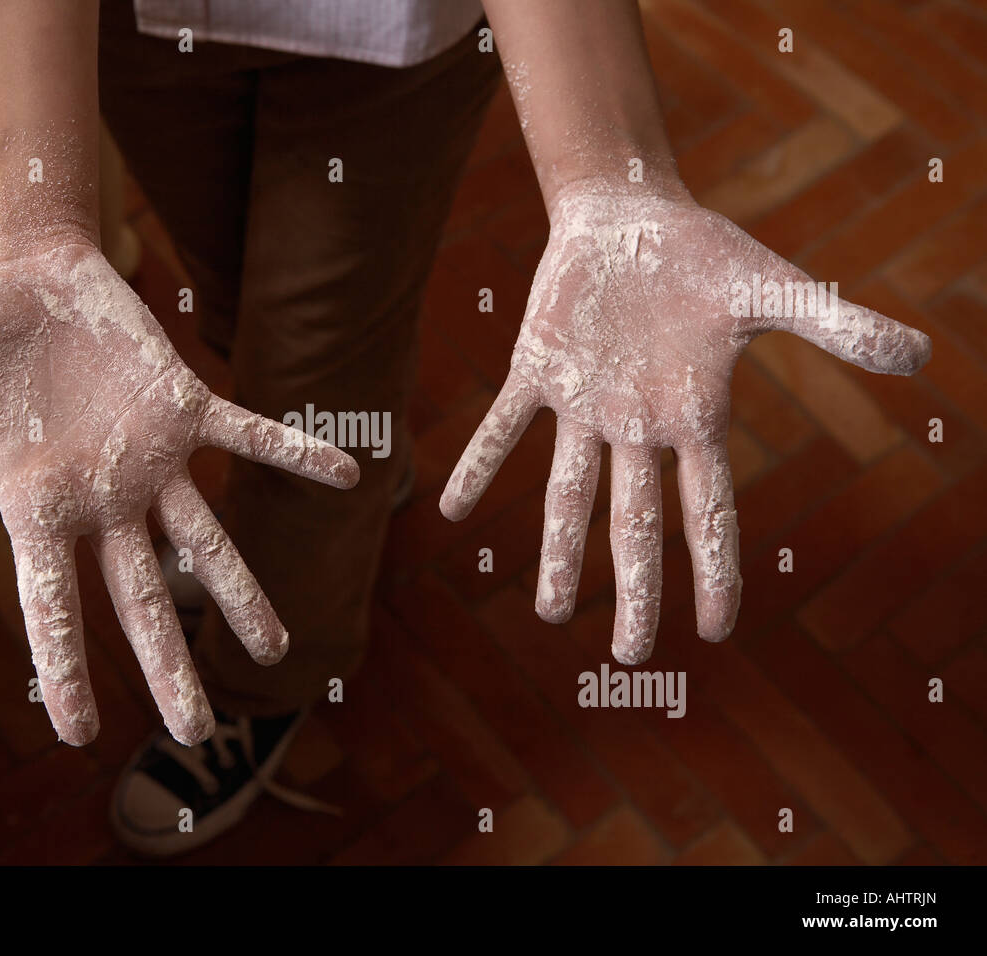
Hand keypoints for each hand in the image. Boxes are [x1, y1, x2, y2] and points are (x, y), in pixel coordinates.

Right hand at [0, 243, 358, 744]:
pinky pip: (249, 434)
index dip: (64, 666)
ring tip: (280, 645)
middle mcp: (104, 499)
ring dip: (242, 589)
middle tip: (200, 731)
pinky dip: (295, 451)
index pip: (52, 605)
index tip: (75, 732)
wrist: (16, 276)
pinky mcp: (183, 405)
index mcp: (39, 510)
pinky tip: (350, 476)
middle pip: (142, 597)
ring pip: (204, 539)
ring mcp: (150, 458)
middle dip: (169, 660)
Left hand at [440, 179, 930, 663]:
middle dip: (634, 588)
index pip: (708, 512)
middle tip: (627, 657)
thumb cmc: (703, 254)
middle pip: (635, 523)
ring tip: (548, 612)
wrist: (631, 214)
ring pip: (567, 490)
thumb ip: (837, 325)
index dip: (712, 572)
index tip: (714, 633)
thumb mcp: (775, 289)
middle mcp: (636, 425)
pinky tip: (452, 507)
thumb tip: (923, 355)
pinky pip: (502, 424)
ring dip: (558, 550)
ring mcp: (583, 402)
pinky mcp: (535, 369)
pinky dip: (479, 461)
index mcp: (693, 418)